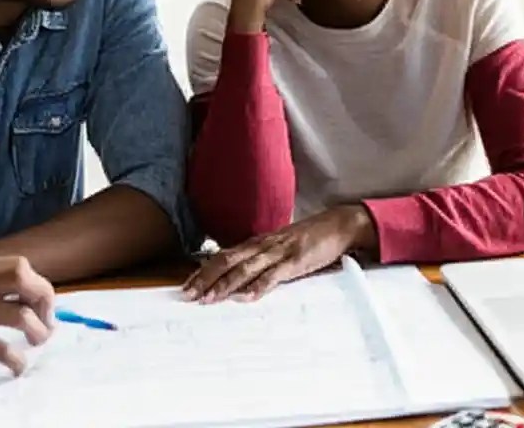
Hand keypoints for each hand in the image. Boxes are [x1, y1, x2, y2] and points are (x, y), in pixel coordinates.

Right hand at [0, 256, 55, 375]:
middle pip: (25, 281)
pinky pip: (1, 349)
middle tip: (45, 322)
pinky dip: (16, 360)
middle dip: (45, 302)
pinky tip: (17, 366)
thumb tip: (24, 295)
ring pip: (20, 316)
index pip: (21, 266)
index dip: (38, 285)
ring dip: (38, 332)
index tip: (40, 304)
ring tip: (37, 341)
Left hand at [180, 205, 376, 302]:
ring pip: (245, 268)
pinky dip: (259, 286)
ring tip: (209, 299)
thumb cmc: (308, 239)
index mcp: (257, 244)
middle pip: (227, 260)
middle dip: (205, 278)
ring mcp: (279, 252)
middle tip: (187, 295)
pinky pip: (274, 275)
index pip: (222, 256)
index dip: (203, 271)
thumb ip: (261, 262)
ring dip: (225, 284)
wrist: (337, 225)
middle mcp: (263, 246)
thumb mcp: (279, 249)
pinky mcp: (296, 260)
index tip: (186, 286)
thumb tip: (239, 281)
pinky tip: (247, 297)